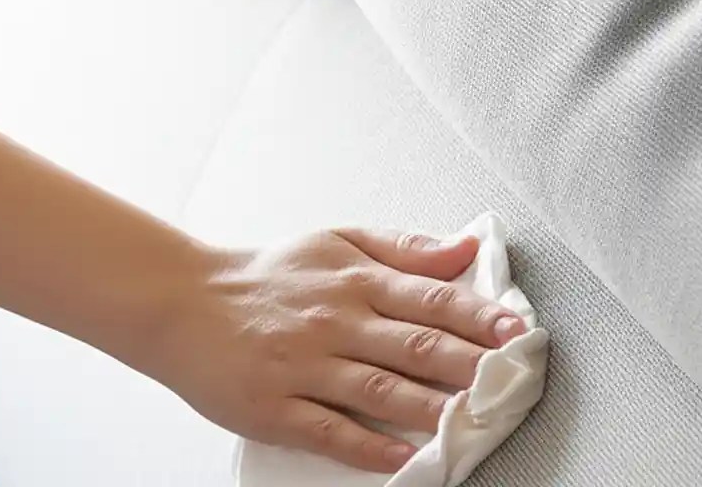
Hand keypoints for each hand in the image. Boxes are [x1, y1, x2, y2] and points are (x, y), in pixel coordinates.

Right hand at [144, 228, 526, 472]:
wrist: (183, 302)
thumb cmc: (268, 276)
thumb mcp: (336, 243)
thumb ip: (404, 248)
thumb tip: (465, 248)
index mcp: (354, 279)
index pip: (431, 299)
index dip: (480, 317)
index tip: (518, 332)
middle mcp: (335, 321)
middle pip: (416, 347)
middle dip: (473, 367)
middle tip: (514, 382)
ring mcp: (305, 367)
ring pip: (382, 392)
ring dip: (435, 410)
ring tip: (476, 422)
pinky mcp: (275, 408)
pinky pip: (332, 432)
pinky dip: (371, 448)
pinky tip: (406, 458)